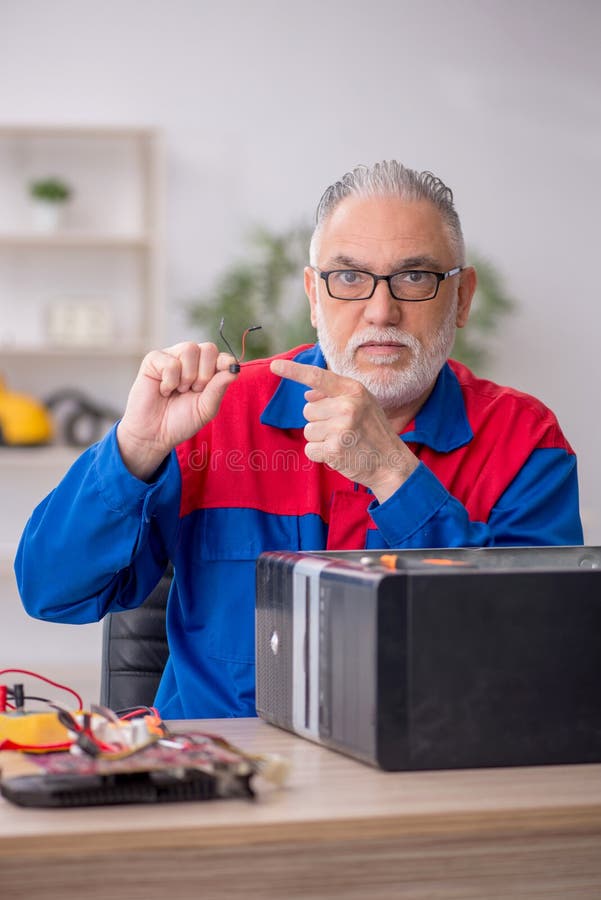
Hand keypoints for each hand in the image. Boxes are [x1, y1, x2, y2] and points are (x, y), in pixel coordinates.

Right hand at [117, 342, 237, 479]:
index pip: (222, 356)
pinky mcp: (154, 360)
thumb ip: (219, 389)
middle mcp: (191, 361)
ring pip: (190, 349)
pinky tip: (164, 390)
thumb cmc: (181, 421)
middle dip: (205, 374)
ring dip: (187, 376)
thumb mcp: (206, 409)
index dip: (226, 361)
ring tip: (179, 390)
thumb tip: (235, 370)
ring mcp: (172, 357)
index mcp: (206, 371)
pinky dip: (170, 381)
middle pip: (208, 348)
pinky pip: (171, 362)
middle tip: (194, 390)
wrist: (155, 434)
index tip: (228, 369)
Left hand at [270, 359, 417, 502]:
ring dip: (320, 439)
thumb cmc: (373, 431)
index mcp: (354, 391)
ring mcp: (341, 428)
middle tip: (343, 430)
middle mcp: (347, 406)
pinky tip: (339, 454)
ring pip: (308, 430)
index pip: (317, 377)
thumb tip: (306, 394)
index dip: (293, 371)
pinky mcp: (334, 450)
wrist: (391, 463)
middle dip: (319, 421)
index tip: (275, 366)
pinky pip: (310, 449)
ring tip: (343, 442)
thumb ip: (334, 395)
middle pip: (308, 410)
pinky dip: (320, 454)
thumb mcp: (362, 405)